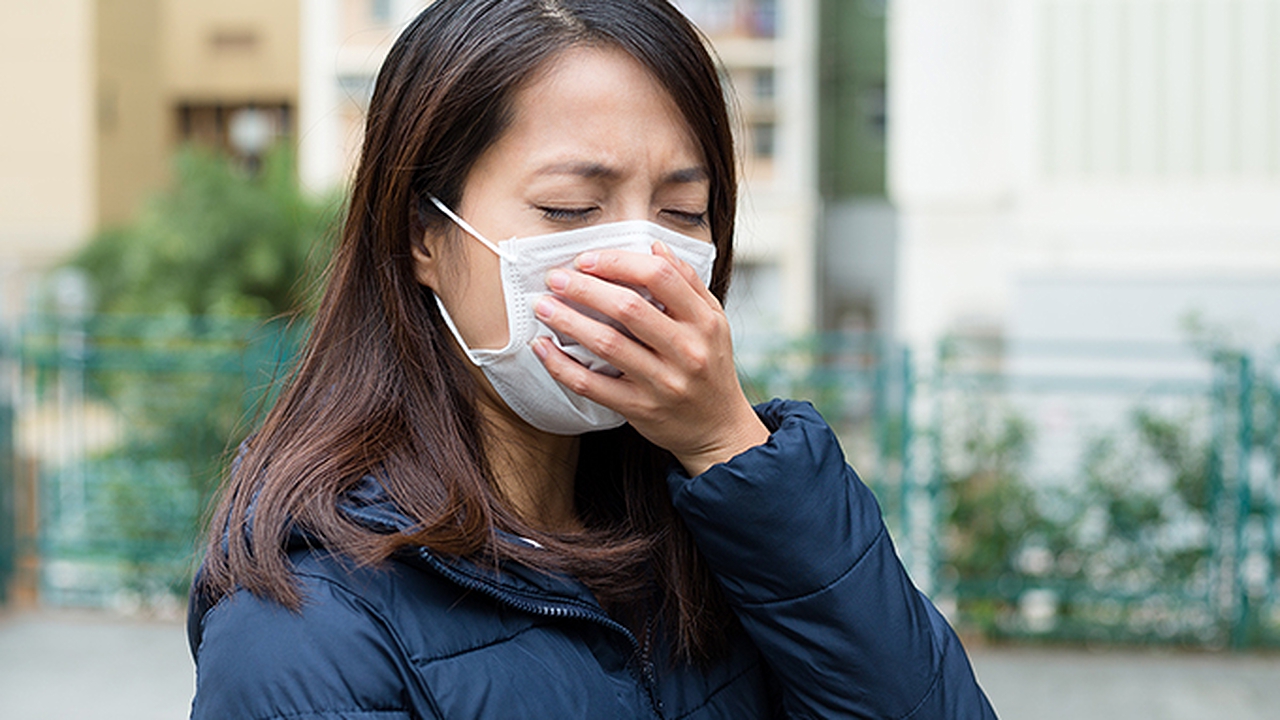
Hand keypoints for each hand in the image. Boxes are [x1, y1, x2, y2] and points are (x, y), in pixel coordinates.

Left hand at [531, 242, 769, 475]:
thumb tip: (654, 245)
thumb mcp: (713, 321)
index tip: (586, 259)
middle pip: (629, 308)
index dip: (618, 262)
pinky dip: (563, 366)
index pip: (659, 276)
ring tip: (543, 306)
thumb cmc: (711, 367)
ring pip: (608, 345)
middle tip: (555, 278)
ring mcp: (663, 382)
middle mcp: (686, 351)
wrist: (719, 429)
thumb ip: (687, 283)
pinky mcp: (641, 409)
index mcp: (703, 322)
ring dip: (568, 322)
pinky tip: (543, 349)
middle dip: (585, 288)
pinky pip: (593, 386)